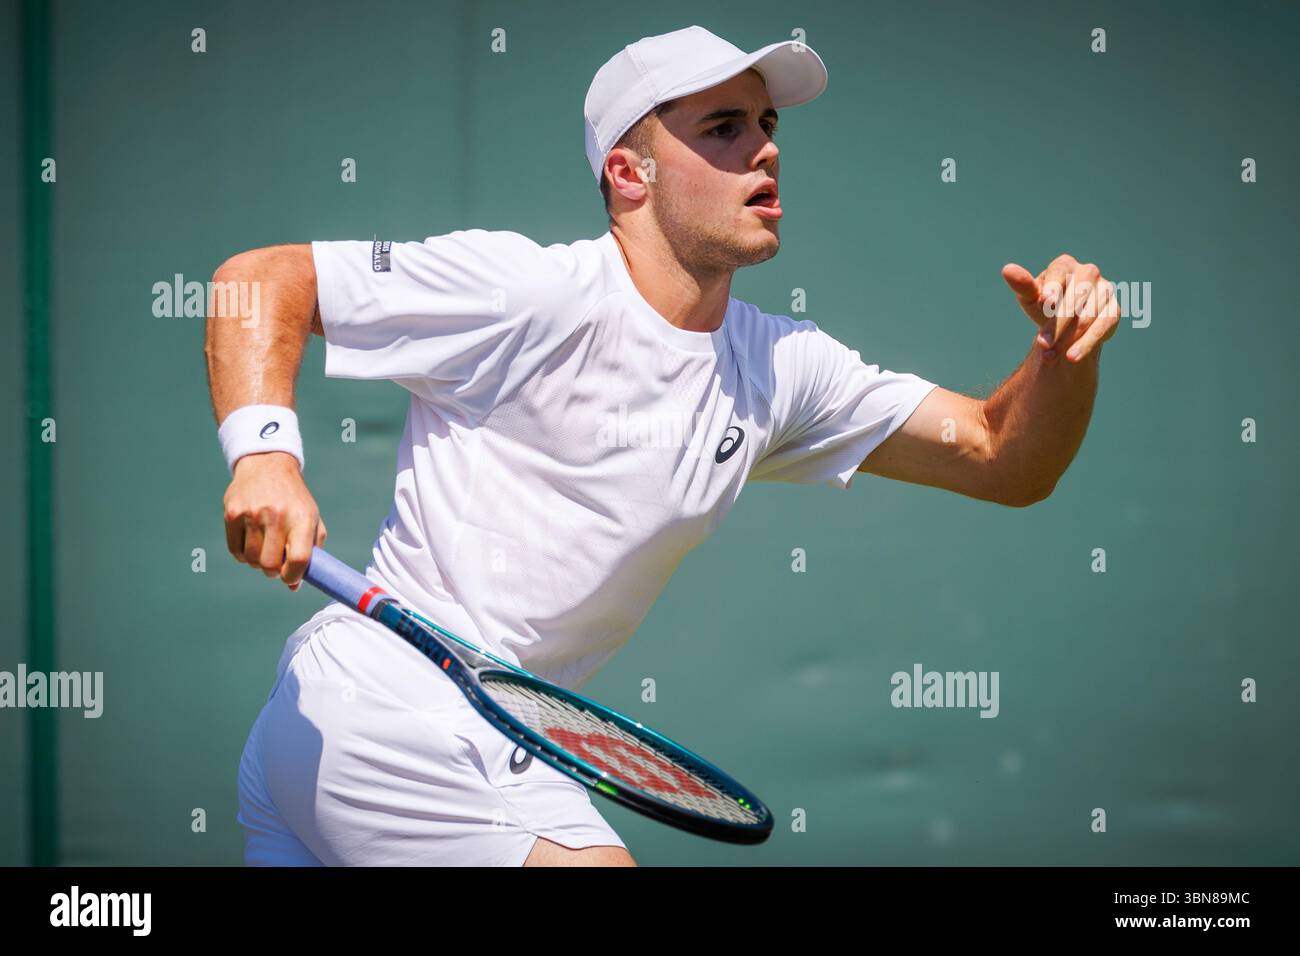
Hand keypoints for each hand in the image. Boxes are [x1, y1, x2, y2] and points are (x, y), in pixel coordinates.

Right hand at [222, 452, 325, 589]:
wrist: (267, 465)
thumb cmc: (294, 500)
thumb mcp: (311, 519)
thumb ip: (310, 553)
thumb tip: (293, 586)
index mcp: (302, 518)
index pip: (299, 559)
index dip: (294, 576)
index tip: (291, 577)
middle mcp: (277, 515)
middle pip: (270, 566)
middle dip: (273, 572)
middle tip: (276, 563)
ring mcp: (252, 514)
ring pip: (251, 560)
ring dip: (257, 562)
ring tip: (265, 549)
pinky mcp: (232, 513)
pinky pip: (235, 551)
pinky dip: (243, 554)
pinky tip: (251, 542)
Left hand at [1002, 255, 1118, 363]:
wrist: (1065, 323)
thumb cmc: (1044, 305)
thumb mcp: (1030, 297)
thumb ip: (1022, 285)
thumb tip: (1007, 269)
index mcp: (1064, 265)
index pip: (1059, 274)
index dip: (1053, 289)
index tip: (1045, 304)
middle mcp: (1088, 272)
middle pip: (1074, 298)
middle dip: (1056, 324)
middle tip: (1042, 344)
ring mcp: (1105, 289)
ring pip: (1087, 316)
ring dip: (1069, 338)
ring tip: (1050, 356)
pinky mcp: (1114, 309)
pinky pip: (1104, 326)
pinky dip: (1087, 343)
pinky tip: (1072, 357)